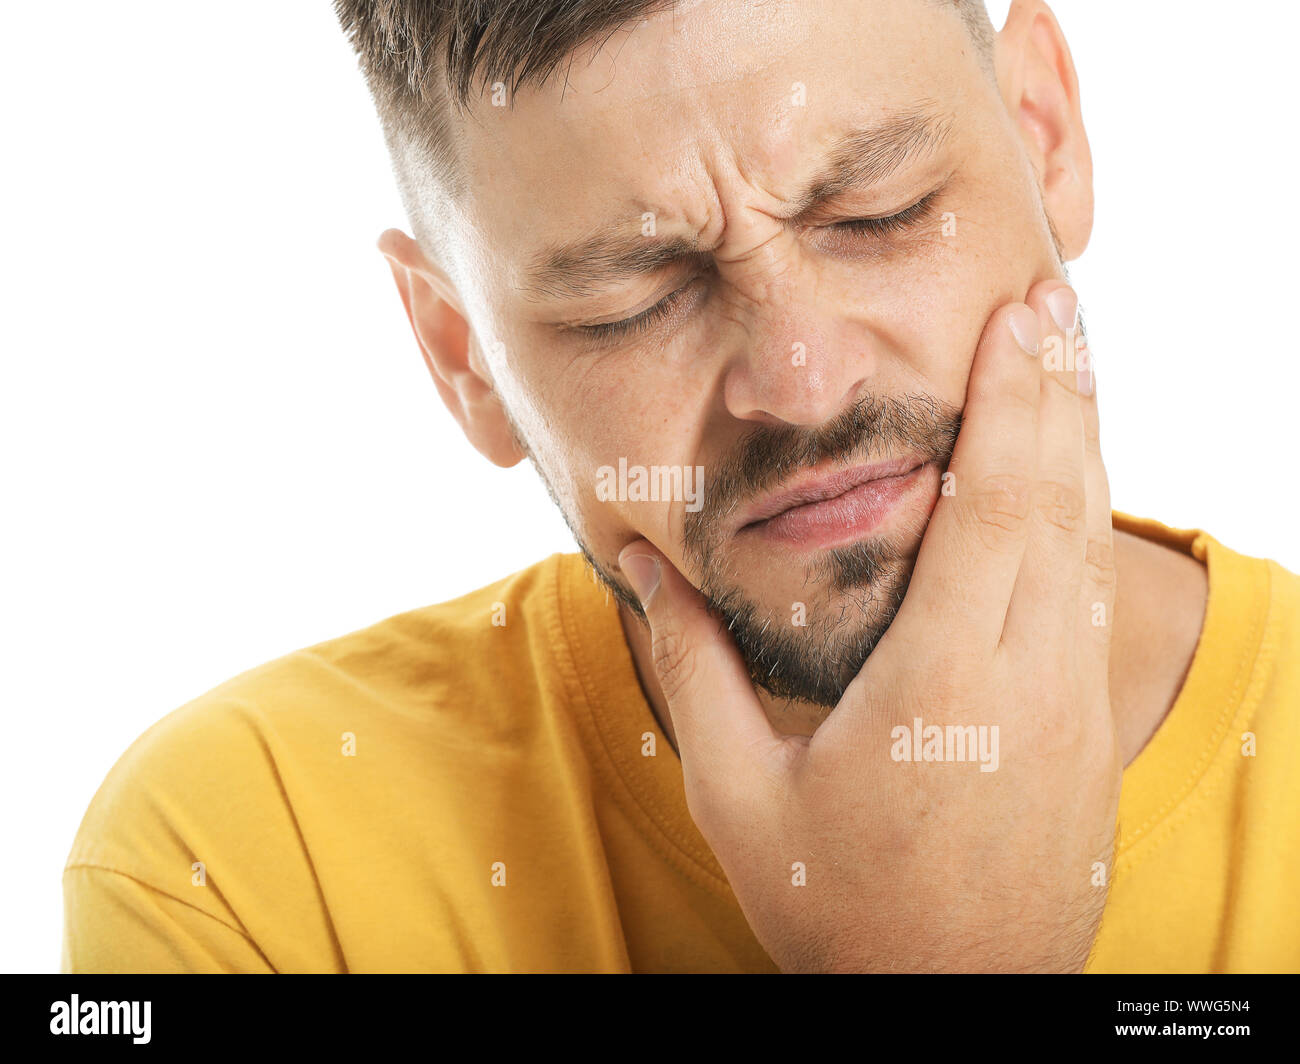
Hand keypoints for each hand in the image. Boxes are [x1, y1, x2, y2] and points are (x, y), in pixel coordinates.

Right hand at [618, 281, 1119, 972]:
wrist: (950, 1006)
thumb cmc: (837, 907)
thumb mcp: (736, 792)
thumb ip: (693, 666)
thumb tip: (640, 570)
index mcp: (941, 684)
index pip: (995, 507)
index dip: (1013, 401)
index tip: (1022, 319)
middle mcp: (1029, 682)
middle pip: (1062, 503)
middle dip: (1061, 391)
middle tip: (1055, 301)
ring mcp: (1072, 710)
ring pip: (1092, 546)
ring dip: (1085, 445)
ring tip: (1071, 364)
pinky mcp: (1086, 736)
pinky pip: (1093, 599)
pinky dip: (1086, 520)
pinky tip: (1071, 484)